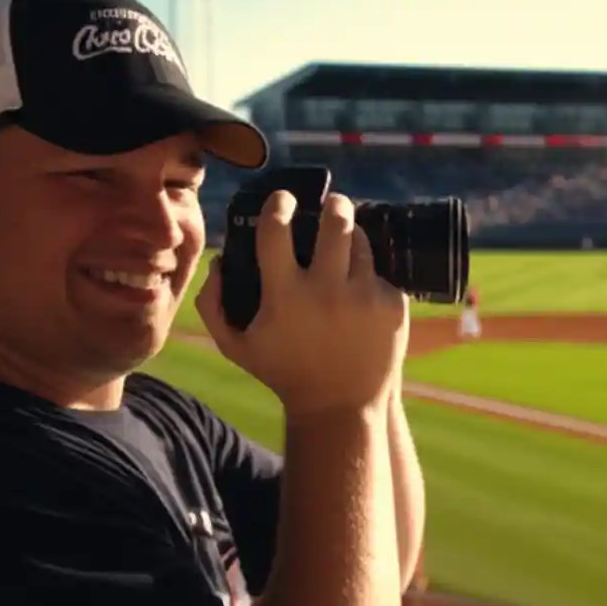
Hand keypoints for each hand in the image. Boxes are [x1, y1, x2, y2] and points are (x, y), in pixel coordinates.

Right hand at [197, 191, 408, 417]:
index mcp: (286, 295)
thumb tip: (219, 262)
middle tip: (331, 203)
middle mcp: (328, 291)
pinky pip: (381, 275)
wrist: (342, 406)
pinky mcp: (393, 305)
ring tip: (345, 242)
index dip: (278, 205)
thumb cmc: (285, 373)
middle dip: (334, 203)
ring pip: (362, 243)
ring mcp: (365, 296)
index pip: (277, 229)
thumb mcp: (238, 347)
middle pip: (336, 220)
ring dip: (353, 236)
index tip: (282, 199)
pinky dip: (369, 277)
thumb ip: (213, 306)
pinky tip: (360, 293)